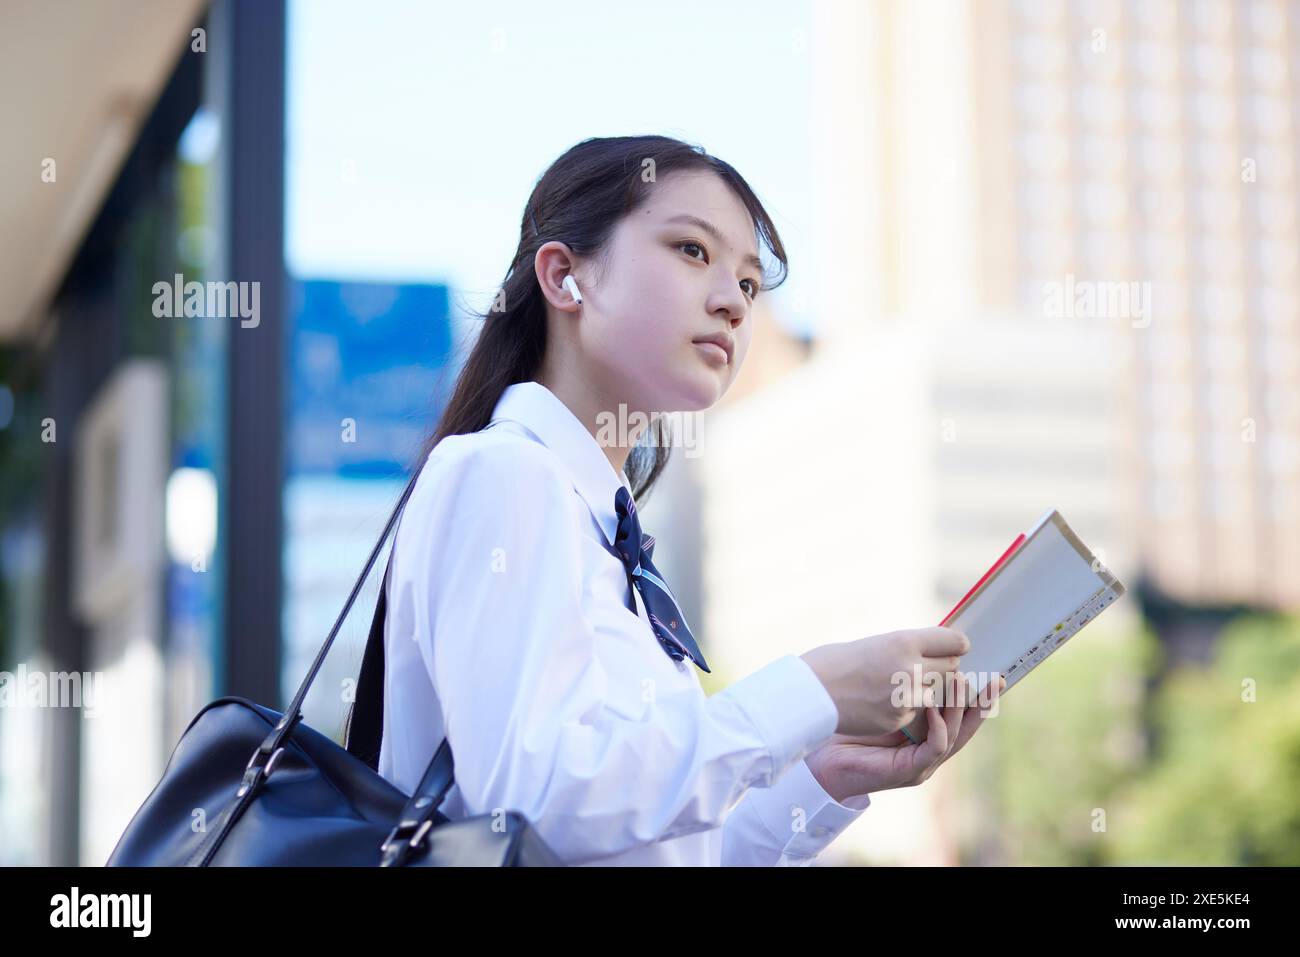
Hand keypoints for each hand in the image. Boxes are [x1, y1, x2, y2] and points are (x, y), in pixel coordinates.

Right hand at [800, 627, 971, 737]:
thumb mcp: (875, 645)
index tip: (951, 649)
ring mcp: (908, 696)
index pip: (955, 642)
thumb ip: (905, 648)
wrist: (808, 693)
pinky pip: (918, 713)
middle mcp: (912, 668)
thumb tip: (931, 652)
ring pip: (938, 694)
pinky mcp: (899, 718)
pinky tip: (886, 704)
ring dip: (927, 691)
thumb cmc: (833, 663)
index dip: (954, 646)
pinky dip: (909, 710)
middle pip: (952, 668)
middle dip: (941, 669)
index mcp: (905, 641)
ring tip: (902, 687)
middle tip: (925, 669)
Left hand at [804, 672, 1005, 801]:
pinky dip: (938, 729)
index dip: (976, 695)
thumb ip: (905, 686)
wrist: (824, 760)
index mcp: (927, 734)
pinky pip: (934, 749)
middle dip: (982, 702)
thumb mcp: (884, 702)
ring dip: (959, 709)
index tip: (988, 670)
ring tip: (960, 682)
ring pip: (954, 736)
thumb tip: (919, 652)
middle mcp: (930, 750)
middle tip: (994, 679)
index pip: (960, 714)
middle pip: (966, 726)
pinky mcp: (910, 771)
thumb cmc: (850, 728)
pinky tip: (934, 709)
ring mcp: (923, 763)